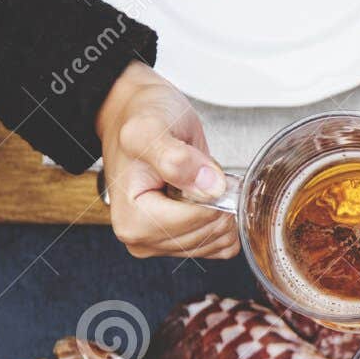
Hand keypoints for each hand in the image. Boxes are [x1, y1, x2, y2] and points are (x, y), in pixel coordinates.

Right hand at [95, 62, 238, 258]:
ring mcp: (161, 243)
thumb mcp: (150, 129)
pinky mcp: (179, 241)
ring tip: (201, 179)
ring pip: (218, 242)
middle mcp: (144, 239)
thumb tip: (210, 187)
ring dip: (223, 208)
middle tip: (202, 171)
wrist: (137, 114)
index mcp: (133, 221)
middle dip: (218, 201)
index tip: (205, 169)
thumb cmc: (140, 119)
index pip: (196, 222)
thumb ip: (176, 159)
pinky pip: (220, 244)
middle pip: (209, 234)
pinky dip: (226, 219)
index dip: (213, 195)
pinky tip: (209, 194)